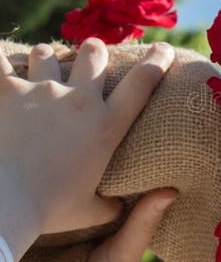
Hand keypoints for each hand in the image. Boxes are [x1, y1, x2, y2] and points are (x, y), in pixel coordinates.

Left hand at [0, 38, 174, 260]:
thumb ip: (111, 206)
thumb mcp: (91, 212)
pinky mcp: (9, 91)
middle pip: (94, 55)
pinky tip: (0, 61)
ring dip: (45, 58)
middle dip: (94, 51)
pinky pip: (1, 62)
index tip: (164, 49)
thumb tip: (123, 207)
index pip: (143, 83)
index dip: (157, 62)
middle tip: (92, 53)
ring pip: (47, 54)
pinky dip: (0, 62)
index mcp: (106, 126)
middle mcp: (80, 101)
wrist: (8, 201)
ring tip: (43, 62)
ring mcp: (43, 91)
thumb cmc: (50, 210)